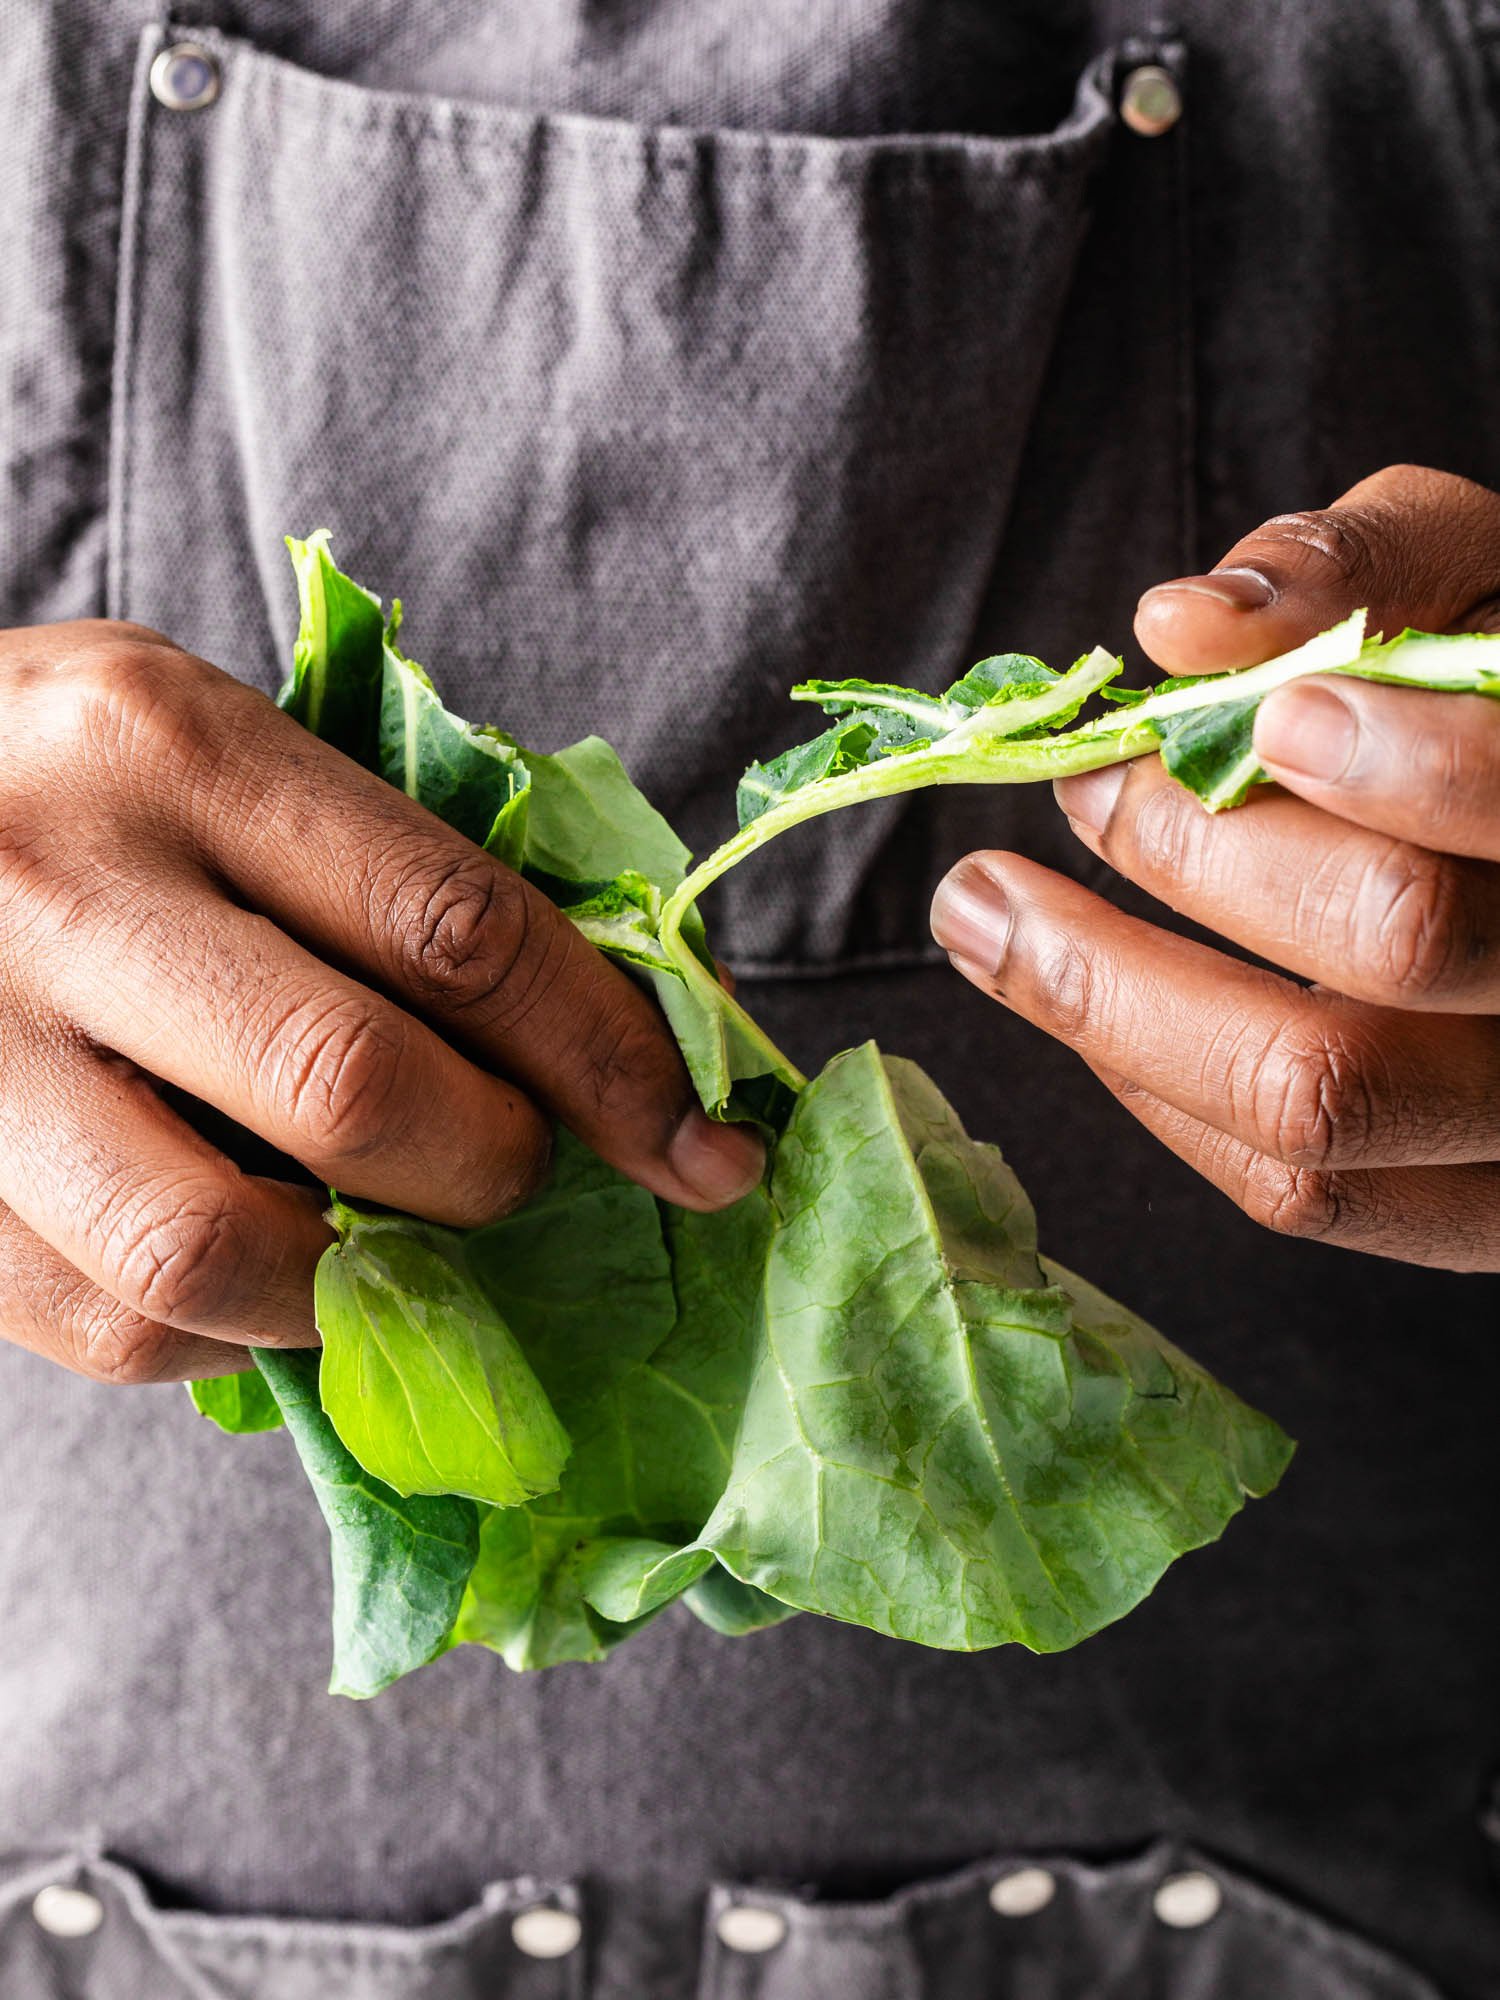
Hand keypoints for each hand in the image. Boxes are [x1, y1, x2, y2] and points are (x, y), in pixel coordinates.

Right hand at [0, 622, 761, 1382]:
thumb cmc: (62, 786)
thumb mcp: (212, 748)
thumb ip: (382, 870)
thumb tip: (613, 1037)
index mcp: (173, 744)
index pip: (456, 926)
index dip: (613, 1058)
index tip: (700, 1149)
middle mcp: (59, 883)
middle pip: (352, 1088)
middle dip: (494, 1170)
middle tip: (517, 1173)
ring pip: (217, 1249)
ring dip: (360, 1286)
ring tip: (387, 1244)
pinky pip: (113, 1323)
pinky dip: (231, 1329)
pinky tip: (255, 1260)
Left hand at [931, 465, 1499, 1271]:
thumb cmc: (1496, 689)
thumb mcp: (1475, 579)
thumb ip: (1358, 570)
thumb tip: (1182, 622)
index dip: (1399, 762)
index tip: (1266, 716)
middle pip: (1401, 940)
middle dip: (1201, 851)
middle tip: (1083, 785)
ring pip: (1315, 1102)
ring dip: (1108, 998)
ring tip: (982, 908)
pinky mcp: (1465, 1216)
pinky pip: (1296, 1189)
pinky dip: (1155, 1087)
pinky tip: (1082, 999)